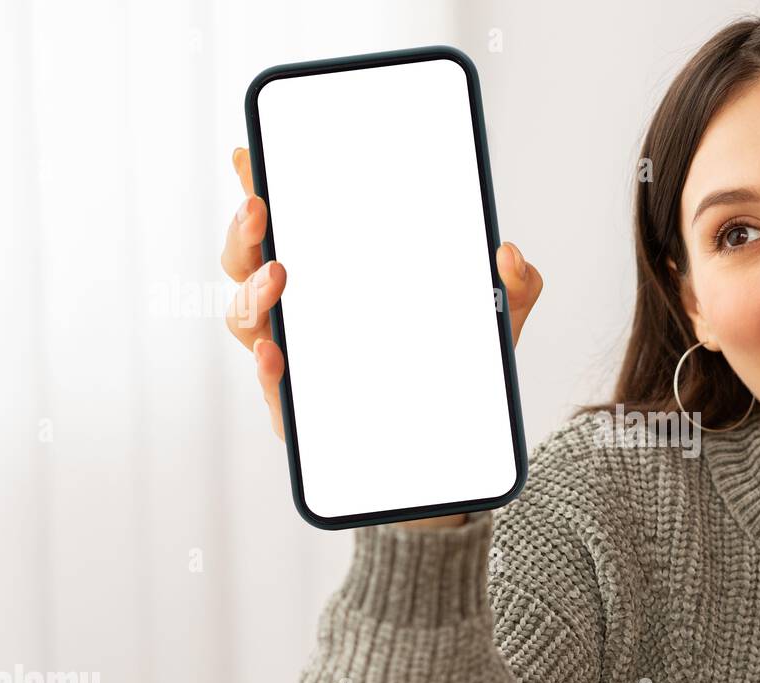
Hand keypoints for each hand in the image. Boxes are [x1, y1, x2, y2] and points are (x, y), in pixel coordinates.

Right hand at [220, 145, 542, 526]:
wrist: (459, 451)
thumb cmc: (459, 366)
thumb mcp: (498, 319)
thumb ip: (516, 284)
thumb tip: (509, 254)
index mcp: (336, 276)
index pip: (288, 224)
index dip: (259, 186)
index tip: (248, 155)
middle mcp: (304, 313)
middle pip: (247, 264)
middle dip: (243, 232)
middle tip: (261, 209)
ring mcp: (299, 360)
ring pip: (246, 321)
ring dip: (252, 294)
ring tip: (279, 276)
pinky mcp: (302, 414)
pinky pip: (273, 389)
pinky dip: (268, 370)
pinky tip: (277, 353)